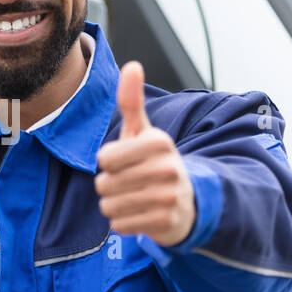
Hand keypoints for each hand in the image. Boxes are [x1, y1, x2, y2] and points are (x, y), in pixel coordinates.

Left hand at [94, 61, 195, 246]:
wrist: (187, 201)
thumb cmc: (155, 162)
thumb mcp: (143, 131)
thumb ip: (132, 101)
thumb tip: (132, 65)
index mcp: (159, 142)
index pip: (105, 158)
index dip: (108, 162)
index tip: (125, 161)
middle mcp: (167, 168)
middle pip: (104, 184)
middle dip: (109, 186)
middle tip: (130, 183)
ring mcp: (169, 197)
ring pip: (109, 206)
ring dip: (114, 205)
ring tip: (134, 198)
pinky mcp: (166, 223)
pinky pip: (119, 225)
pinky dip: (123, 222)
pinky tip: (140, 214)